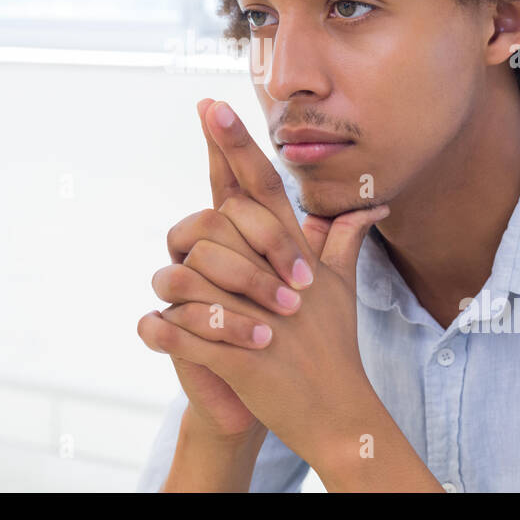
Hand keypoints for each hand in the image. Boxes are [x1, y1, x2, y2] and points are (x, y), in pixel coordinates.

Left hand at [139, 99, 389, 464]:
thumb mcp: (340, 290)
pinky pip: (186, 337)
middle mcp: (279, 277)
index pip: (266, 187)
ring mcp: (259, 319)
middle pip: (226, 222)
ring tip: (168, 296)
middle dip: (199, 217)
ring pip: (193, 277)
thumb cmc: (333, 349)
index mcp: (298, 255)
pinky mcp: (241, 361)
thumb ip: (343, 242)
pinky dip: (164, 334)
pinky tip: (152, 330)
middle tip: (189, 196)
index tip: (210, 105)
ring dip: (173, 284)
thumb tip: (367, 206)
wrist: (340, 415)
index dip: (238, 145)